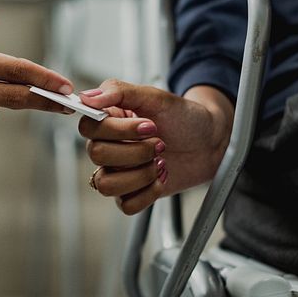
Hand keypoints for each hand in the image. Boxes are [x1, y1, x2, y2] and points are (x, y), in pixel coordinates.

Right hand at [77, 80, 233, 213]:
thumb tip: (87, 96)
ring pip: (106, 185)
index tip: (148, 126)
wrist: (210, 141)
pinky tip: (161, 176)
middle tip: (160, 143)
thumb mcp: (154, 96)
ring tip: (160, 162)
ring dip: (140, 174)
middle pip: (97, 155)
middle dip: (136, 151)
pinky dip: (148, 193)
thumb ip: (118, 91)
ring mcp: (118, 171)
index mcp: (108, 119)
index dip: (116, 130)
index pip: (88, 128)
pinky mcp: (132, 192)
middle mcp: (108, 145)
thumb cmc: (183, 117)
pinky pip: (126, 205)